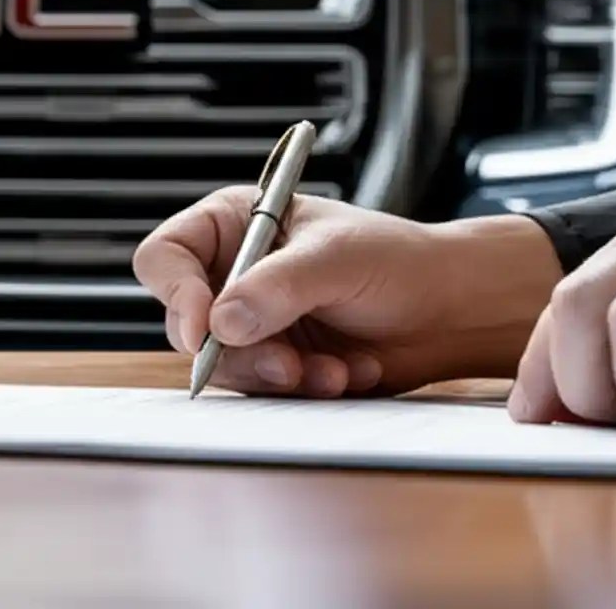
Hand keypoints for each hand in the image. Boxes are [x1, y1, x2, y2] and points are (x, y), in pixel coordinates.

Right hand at [133, 187, 562, 397]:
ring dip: (274, 376)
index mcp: (235, 224)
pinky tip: (343, 374)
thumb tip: (220, 322)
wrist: (449, 312)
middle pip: (185, 322)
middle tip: (285, 363)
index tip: (201, 329)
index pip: (167, 256)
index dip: (175, 292)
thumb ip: (277, 285)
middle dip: (237, 351)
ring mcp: (251, 322)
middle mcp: (233, 273)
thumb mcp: (337, 259)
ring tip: (331, 370)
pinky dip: (299, 390)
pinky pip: (258, 390)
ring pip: (221, 364)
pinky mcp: (272, 362)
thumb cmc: (398, 262)